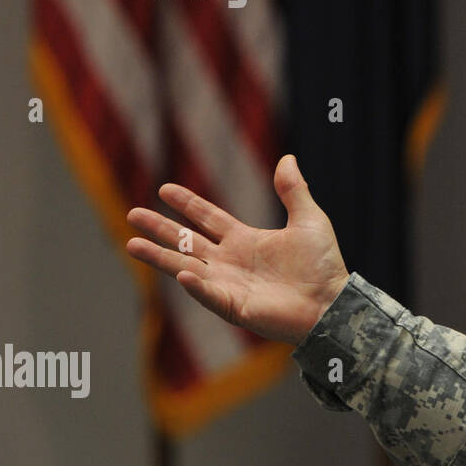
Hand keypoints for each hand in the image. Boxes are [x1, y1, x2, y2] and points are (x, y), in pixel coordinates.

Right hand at [125, 154, 349, 345]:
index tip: (164, 188)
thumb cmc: (323, 265)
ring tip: (131, 244)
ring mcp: (229, 285)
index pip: (208, 219)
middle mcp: (231, 262)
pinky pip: (210, 295)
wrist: (333, 301)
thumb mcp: (309, 219)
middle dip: (160, 228)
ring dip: (160, 257)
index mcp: (246, 240)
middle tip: (132, 214)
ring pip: (186, 268)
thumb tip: (288, 158)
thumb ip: (294, 190)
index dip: (187, 204)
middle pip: (188, 242)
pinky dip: (196, 286)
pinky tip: (182, 273)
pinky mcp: (235, 307)